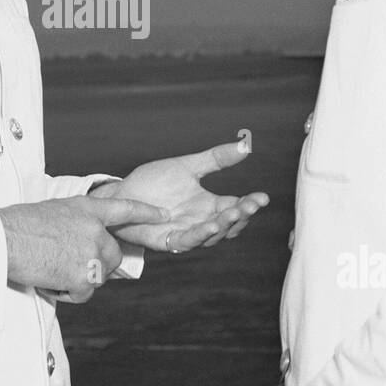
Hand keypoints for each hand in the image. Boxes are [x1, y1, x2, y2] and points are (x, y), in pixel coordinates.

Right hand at [0, 196, 166, 302]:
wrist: (4, 239)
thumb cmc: (18, 224)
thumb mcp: (54, 210)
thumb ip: (75, 221)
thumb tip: (78, 237)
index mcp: (87, 209)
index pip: (125, 209)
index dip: (146, 212)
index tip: (163, 215)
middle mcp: (95, 230)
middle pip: (114, 254)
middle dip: (98, 263)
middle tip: (70, 263)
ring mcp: (91, 253)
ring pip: (100, 276)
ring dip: (81, 278)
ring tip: (54, 269)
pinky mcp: (83, 277)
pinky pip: (84, 293)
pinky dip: (69, 292)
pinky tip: (51, 281)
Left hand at [90, 141, 268, 252]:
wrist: (122, 194)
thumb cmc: (153, 182)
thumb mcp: (187, 166)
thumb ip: (216, 158)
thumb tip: (245, 144)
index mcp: (208, 205)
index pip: (236, 206)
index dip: (250, 203)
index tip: (263, 197)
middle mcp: (201, 221)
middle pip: (229, 224)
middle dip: (242, 215)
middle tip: (251, 204)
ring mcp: (186, 232)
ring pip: (212, 235)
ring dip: (225, 225)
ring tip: (234, 213)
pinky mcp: (168, 241)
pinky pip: (188, 241)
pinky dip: (200, 235)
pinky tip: (211, 225)